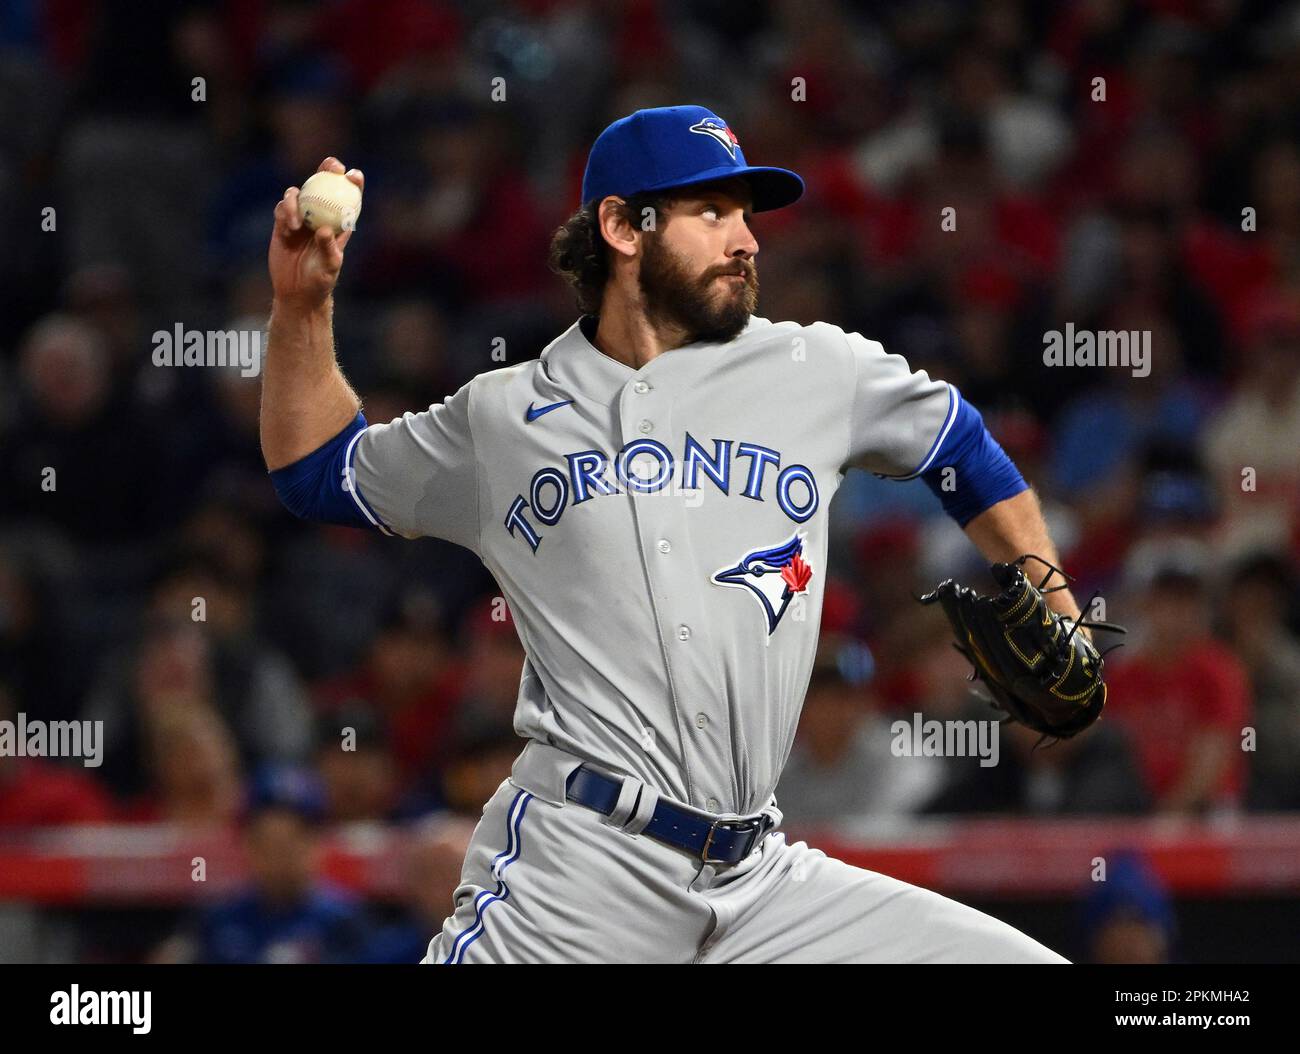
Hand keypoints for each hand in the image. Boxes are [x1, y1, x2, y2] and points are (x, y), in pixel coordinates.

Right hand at [268, 157, 363, 309]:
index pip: (348, 197)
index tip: (353, 176)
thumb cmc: (320, 281)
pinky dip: (285, 212)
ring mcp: (300, 218)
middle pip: (323, 184)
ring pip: (299, 193)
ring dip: (297, 200)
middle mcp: (320, 215)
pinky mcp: (283, 224)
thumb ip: (328, 248)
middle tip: (330, 167)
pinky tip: (289, 226)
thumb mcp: (329, 267)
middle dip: (328, 169)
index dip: (352, 182)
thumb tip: (324, 229)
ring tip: (297, 224)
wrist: (297, 292)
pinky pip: (282, 208)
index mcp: (339, 223)